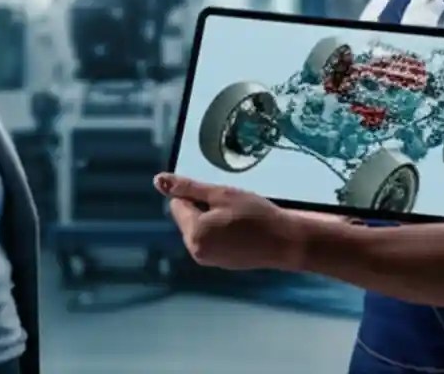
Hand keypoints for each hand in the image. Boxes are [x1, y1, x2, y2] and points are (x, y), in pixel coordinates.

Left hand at [152, 173, 305, 270]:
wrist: (285, 242)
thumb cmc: (255, 214)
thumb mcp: (220, 194)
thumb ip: (187, 187)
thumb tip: (158, 180)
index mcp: (193, 234)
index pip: (178, 203)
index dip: (197, 194)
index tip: (220, 197)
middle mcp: (196, 251)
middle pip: (187, 218)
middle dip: (203, 208)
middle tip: (231, 207)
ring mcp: (208, 260)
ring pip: (200, 228)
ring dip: (213, 219)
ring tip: (239, 219)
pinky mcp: (221, 263)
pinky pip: (212, 240)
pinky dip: (222, 232)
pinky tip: (242, 231)